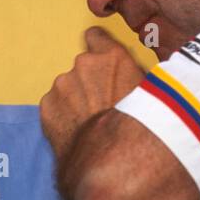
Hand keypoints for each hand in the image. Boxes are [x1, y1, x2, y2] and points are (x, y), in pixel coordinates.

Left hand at [40, 27, 145, 155]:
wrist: (113, 163)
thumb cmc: (141, 129)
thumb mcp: (152, 95)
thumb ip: (135, 77)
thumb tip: (136, 76)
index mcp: (111, 58)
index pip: (95, 36)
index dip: (98, 49)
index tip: (99, 60)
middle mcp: (83, 65)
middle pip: (83, 68)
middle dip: (90, 82)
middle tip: (102, 105)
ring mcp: (61, 85)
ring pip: (68, 88)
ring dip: (76, 99)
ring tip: (90, 122)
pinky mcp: (47, 106)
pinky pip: (55, 106)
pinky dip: (63, 115)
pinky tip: (76, 131)